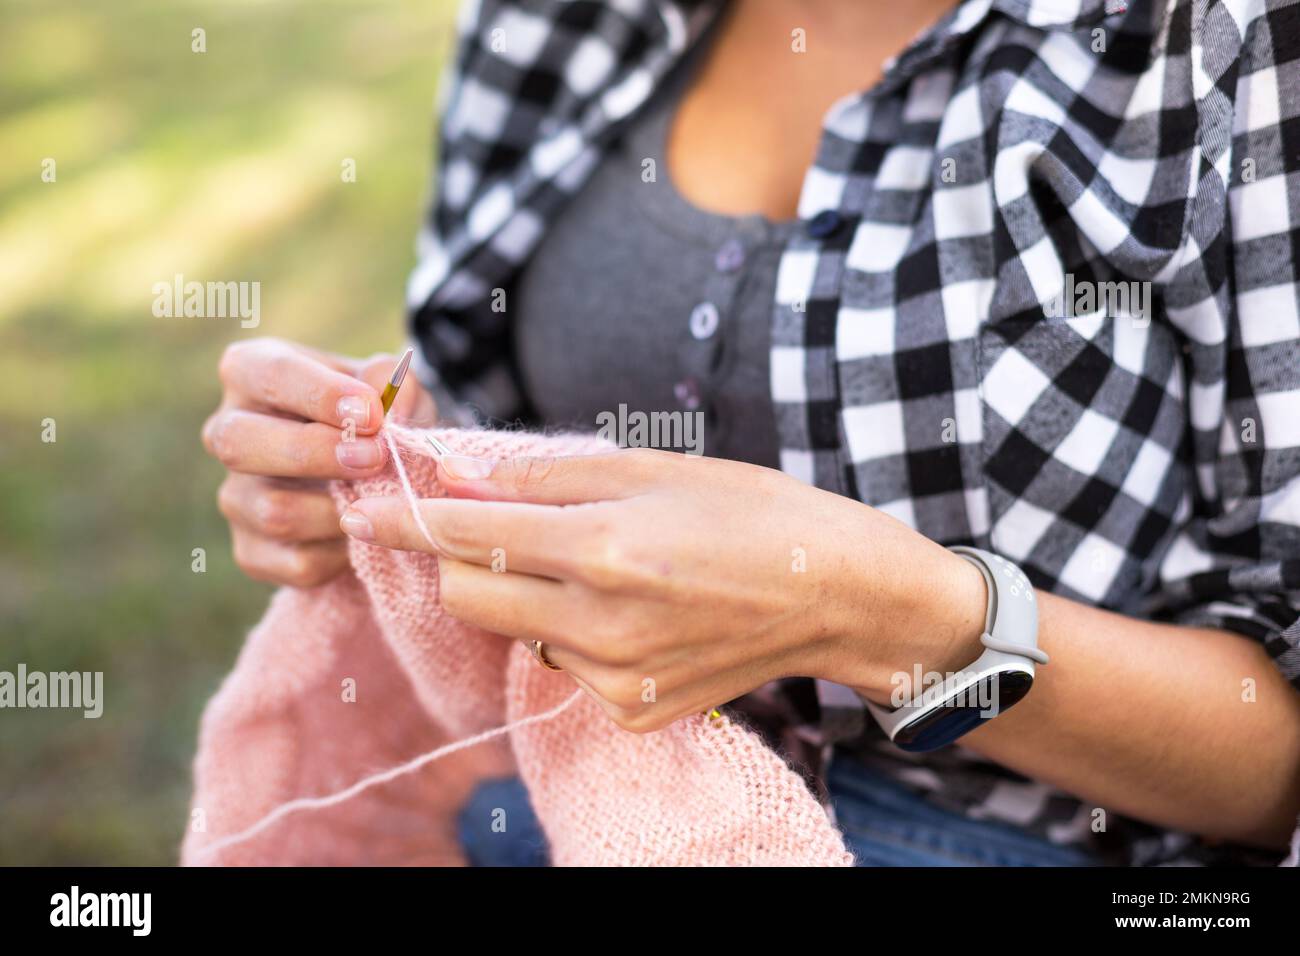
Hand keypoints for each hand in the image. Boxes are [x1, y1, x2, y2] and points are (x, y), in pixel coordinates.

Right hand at [203, 338, 435, 587]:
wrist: (384, 476)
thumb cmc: (380, 417)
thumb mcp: (394, 388)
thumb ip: (394, 385)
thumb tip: (388, 408)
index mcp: (253, 371)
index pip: (268, 374)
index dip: (320, 394)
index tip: (371, 414)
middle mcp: (229, 431)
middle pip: (239, 443)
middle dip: (313, 453)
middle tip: (374, 458)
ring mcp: (236, 496)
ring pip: (272, 511)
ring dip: (338, 509)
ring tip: (382, 499)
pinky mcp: (252, 551)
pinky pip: (296, 562)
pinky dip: (343, 554)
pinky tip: (368, 535)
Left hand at [339, 448, 985, 729]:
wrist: (835, 595)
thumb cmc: (751, 513)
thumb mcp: (654, 468)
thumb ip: (548, 473)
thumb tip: (463, 472)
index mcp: (605, 549)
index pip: (471, 535)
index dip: (408, 520)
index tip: (363, 506)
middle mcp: (602, 624)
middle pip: (471, 596)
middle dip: (463, 557)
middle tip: (492, 522)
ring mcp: (617, 679)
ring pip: (516, 631)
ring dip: (524, 592)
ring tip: (593, 561)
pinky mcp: (633, 712)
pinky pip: (564, 666)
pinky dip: (570, 632)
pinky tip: (627, 608)